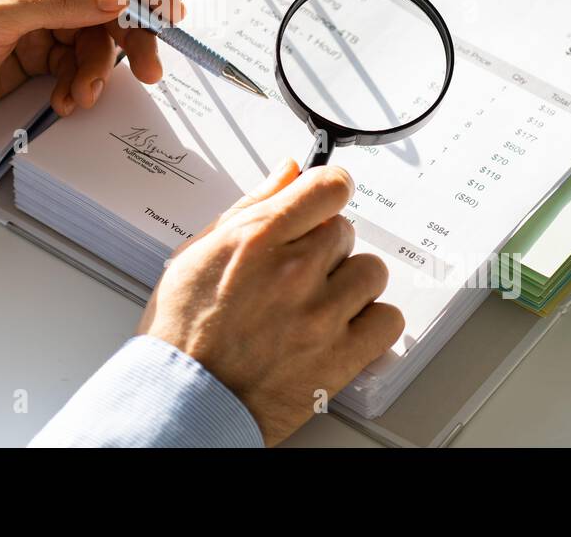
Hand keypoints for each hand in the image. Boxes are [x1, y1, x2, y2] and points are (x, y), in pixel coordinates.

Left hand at [0, 0, 183, 131]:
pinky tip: (67, 101)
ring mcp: (37, 22)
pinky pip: (74, 67)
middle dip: (127, 39)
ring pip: (93, 42)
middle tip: (148, 69)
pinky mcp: (32, 56)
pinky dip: (78, 85)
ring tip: (81, 96)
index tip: (169, 8)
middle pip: (105, 5)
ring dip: (96, 72)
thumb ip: (60, 4)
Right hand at [137, 159, 404, 445]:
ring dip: (349, 283)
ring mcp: (321, 315)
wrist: (184, 398)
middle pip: (345, 230)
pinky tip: (341, 327)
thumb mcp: (200, 253)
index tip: (327, 199)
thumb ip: (251, 206)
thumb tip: (287, 172)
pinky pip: (387, 320)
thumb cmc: (182, 331)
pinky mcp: (340, 357)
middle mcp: (294, 271)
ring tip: (319, 301)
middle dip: (324, 246)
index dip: (330, 189)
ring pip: (371, 271)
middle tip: (298, 271)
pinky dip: (371, 322)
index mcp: (258, 238)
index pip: (328, 187)